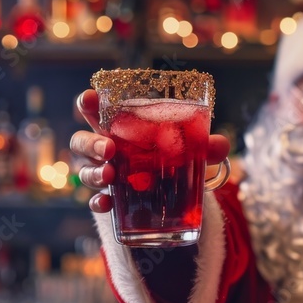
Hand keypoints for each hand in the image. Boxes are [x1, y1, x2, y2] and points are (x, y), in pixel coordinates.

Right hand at [70, 89, 230, 212]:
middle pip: (81, 141)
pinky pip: (94, 201)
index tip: (90, 99)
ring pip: (84, 171)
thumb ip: (203, 146)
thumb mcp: (188, 150)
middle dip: (90, 143)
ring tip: (110, 175)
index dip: (87, 103)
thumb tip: (221, 144)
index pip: (95, 111)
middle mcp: (104, 149)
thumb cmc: (170, 158)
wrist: (170, 193)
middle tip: (108, 148)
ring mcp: (102, 174)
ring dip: (94, 172)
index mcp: (119, 128)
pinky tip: (107, 204)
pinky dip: (98, 202)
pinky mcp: (108, 199)